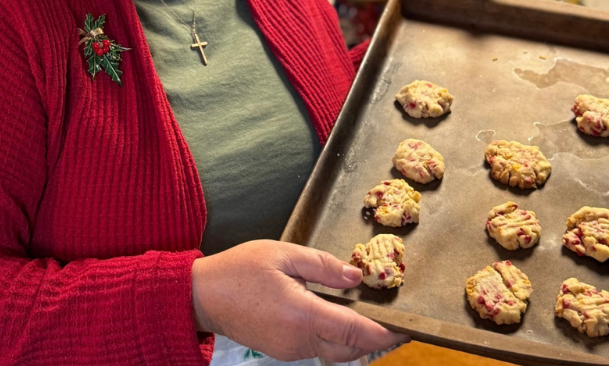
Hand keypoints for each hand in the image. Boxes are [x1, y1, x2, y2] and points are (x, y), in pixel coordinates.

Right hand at [192, 240, 410, 361]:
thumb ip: (324, 266)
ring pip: (336, 353)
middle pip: (352, 350)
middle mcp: (299, 340)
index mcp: (302, 315)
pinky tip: (339, 319)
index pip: (356, 332)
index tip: (407, 327)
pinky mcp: (282, 351)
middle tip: (395, 321)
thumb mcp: (283, 254)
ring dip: (356, 339)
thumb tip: (357, 277)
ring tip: (371, 317)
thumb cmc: (238, 270)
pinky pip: (319, 349)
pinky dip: (336, 339)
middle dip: (377, 339)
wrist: (201, 296)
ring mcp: (290, 350)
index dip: (386, 333)